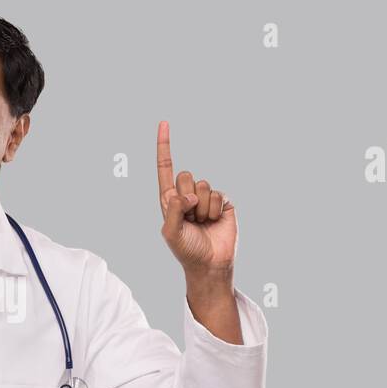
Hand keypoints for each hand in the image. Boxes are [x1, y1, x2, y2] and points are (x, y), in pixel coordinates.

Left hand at [156, 121, 237, 275]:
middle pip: (186, 175)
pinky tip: (214, 222)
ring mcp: (205, 197)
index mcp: (169, 199)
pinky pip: (218, 195)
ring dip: (202, 208)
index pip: (165, 167)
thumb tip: (186, 195)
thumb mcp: (171, 233)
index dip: (164, 146)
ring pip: (203, 185)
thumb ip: (173, 211)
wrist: (210, 264)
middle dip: (187, 197)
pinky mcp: (222, 202)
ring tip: (201, 223)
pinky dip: (214, 210)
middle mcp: (187, 194)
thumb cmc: (186, 250)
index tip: (164, 123)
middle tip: (190, 217)